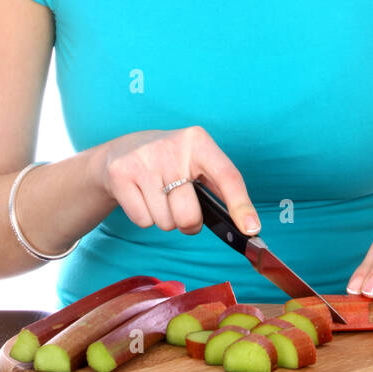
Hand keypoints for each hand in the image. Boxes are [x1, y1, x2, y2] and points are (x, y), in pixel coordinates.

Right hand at [92, 126, 260, 237]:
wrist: (122, 150)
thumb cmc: (171, 163)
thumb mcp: (196, 162)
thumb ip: (219, 188)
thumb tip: (247, 226)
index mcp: (199, 141)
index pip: (227, 176)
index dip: (241, 205)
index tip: (251, 229)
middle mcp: (172, 148)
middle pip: (189, 215)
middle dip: (189, 223)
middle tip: (184, 209)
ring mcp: (144, 160)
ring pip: (165, 222)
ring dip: (166, 219)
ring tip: (160, 197)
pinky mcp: (120, 174)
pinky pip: (143, 221)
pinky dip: (145, 218)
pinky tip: (142, 197)